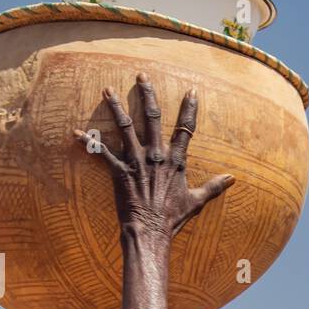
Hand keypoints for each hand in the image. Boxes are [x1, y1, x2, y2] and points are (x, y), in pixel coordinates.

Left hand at [74, 73, 233, 247]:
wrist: (150, 232)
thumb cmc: (172, 219)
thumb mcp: (197, 202)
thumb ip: (214, 186)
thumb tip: (232, 178)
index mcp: (175, 161)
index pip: (185, 129)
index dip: (189, 109)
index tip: (191, 92)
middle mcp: (155, 156)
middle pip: (151, 118)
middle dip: (147, 95)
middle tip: (142, 76)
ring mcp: (136, 162)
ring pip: (125, 127)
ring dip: (116, 107)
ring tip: (108, 90)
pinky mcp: (119, 172)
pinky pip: (101, 153)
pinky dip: (88, 143)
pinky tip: (75, 132)